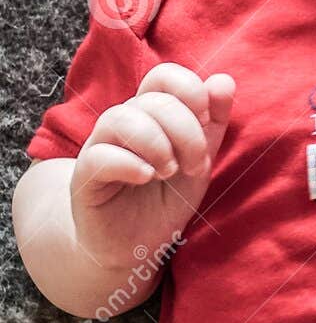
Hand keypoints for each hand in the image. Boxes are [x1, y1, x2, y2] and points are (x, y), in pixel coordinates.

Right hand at [71, 63, 235, 270]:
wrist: (134, 245)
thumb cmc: (166, 199)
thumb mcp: (199, 162)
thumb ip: (213, 124)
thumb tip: (223, 81)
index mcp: (151, 114)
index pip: (164, 77)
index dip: (190, 91)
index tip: (207, 123)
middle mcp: (122, 124)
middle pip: (152, 101)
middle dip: (186, 132)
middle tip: (194, 167)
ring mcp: (100, 148)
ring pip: (121, 118)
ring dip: (157, 145)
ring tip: (169, 173)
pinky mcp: (84, 179)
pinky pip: (100, 156)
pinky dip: (130, 163)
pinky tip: (146, 178)